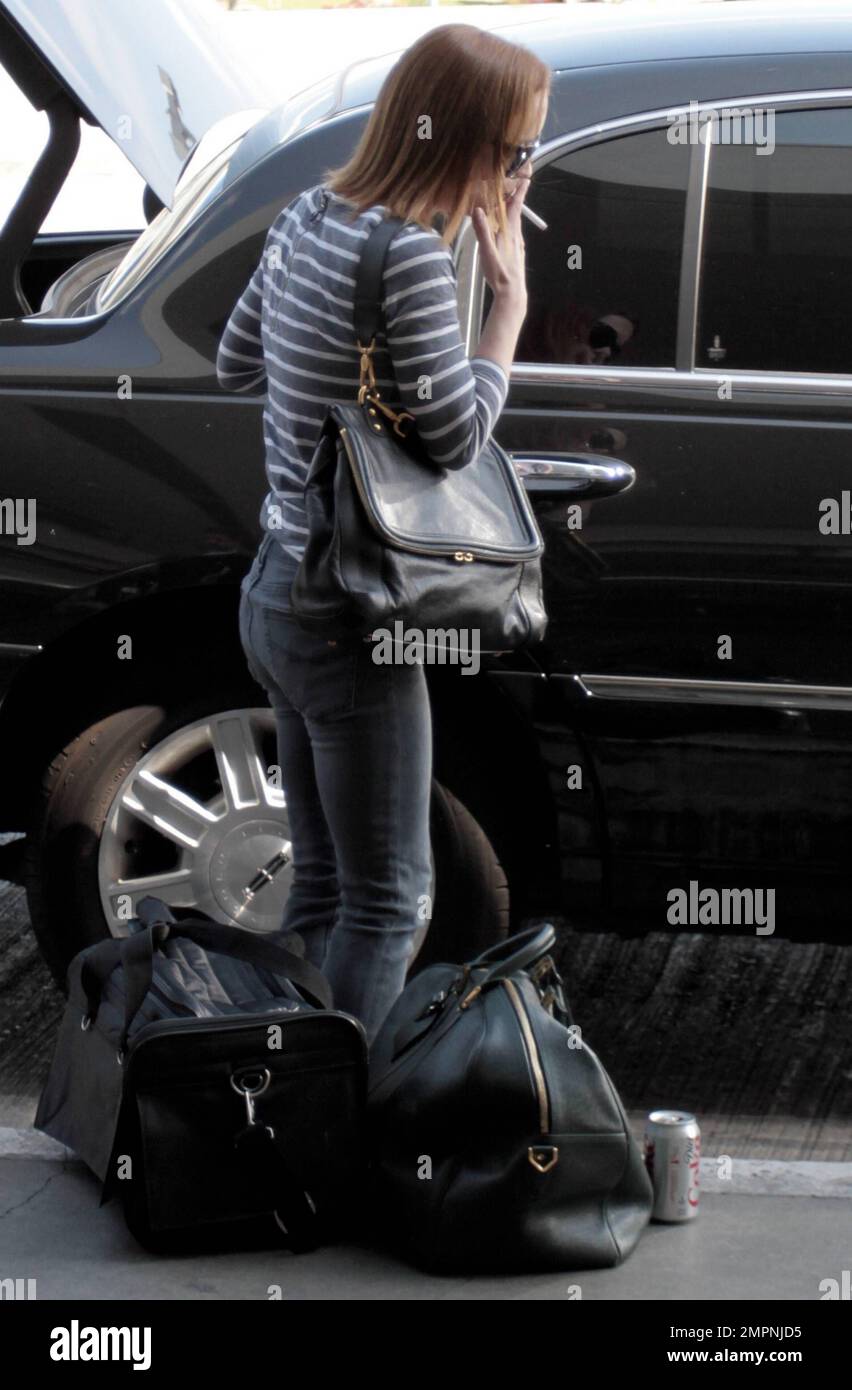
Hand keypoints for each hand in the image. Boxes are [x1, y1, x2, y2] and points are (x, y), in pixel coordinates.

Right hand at [472, 169, 529, 308]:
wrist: (512, 293)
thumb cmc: (500, 273)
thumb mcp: (487, 252)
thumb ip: (482, 231)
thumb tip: (478, 210)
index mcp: (510, 232)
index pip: (516, 206)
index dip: (520, 191)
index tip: (526, 176)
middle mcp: (516, 235)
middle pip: (516, 211)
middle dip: (514, 196)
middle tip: (511, 182)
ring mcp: (517, 244)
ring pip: (514, 222)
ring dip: (510, 209)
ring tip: (504, 200)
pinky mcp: (515, 252)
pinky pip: (512, 231)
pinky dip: (508, 222)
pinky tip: (502, 226)